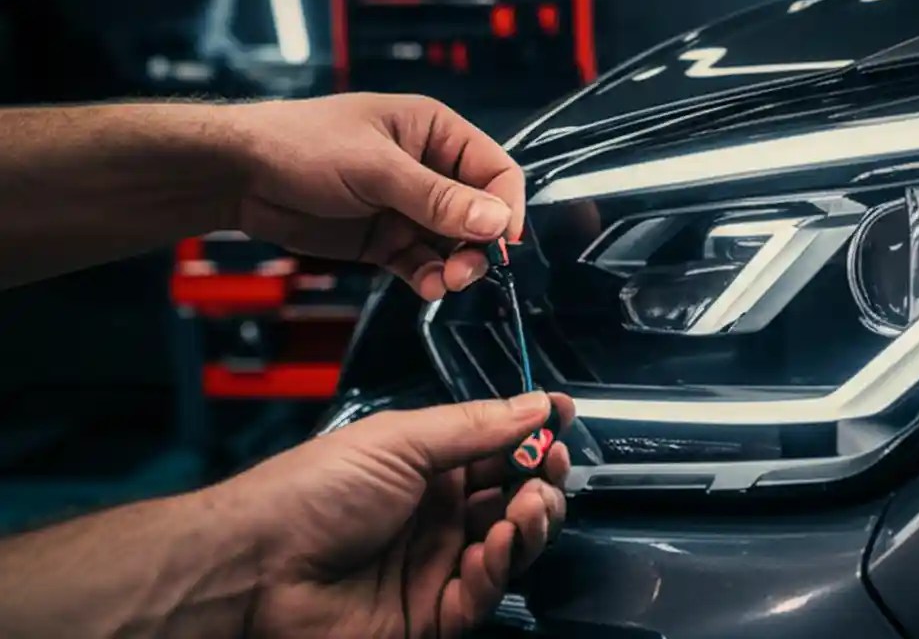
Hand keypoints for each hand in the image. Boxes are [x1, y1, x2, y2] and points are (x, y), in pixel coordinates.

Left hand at [212, 391, 574, 637]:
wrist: (255, 566)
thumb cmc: (314, 491)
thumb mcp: (399, 441)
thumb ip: (475, 428)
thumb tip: (537, 404)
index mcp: (427, 468)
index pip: (498, 450)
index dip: (532, 436)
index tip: (563, 417)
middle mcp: (438, 516)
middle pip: (514, 500)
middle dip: (541, 481)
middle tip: (550, 468)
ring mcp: (436, 566)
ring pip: (510, 548)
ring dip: (531, 523)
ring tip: (528, 507)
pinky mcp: (431, 616)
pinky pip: (482, 595)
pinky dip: (499, 570)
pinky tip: (496, 545)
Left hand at [225, 93, 524, 299]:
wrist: (237, 175)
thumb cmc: (303, 146)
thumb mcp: (376, 168)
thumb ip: (438, 198)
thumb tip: (496, 221)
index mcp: (434, 132)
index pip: (494, 170)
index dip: (504, 206)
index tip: (501, 242)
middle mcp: (428, 168)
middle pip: (478, 213)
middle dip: (478, 244)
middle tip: (467, 271)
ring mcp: (407, 207)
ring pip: (453, 244)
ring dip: (456, 266)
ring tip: (445, 283)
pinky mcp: (385, 239)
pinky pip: (422, 263)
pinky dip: (430, 278)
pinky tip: (428, 288)